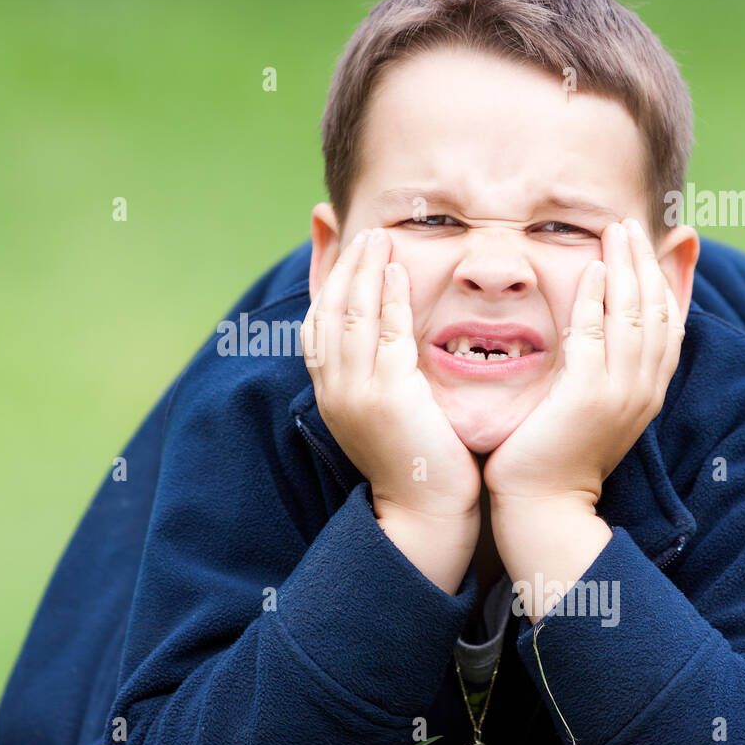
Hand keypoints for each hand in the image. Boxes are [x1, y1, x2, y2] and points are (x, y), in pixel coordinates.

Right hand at [303, 227, 482, 587]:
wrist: (426, 514)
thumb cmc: (420, 461)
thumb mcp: (394, 409)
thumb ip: (389, 368)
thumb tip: (391, 336)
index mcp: (331, 392)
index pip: (317, 323)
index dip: (327, 281)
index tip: (342, 246)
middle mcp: (333, 389)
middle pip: (327, 311)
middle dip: (342, 265)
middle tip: (364, 229)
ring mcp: (354, 392)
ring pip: (348, 316)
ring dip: (362, 271)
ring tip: (378, 236)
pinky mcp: (385, 397)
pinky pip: (382, 335)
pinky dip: (385, 300)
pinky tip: (396, 273)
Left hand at [483, 218, 686, 507]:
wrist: (542, 507)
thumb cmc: (554, 456)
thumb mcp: (588, 407)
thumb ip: (597, 369)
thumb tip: (599, 336)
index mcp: (647, 392)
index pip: (668, 324)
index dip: (665, 279)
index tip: (654, 242)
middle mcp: (643, 390)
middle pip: (656, 311)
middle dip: (647, 262)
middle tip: (631, 223)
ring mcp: (619, 394)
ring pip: (633, 316)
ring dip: (626, 268)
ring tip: (616, 231)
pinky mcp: (587, 397)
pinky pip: (596, 337)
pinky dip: (597, 301)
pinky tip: (591, 271)